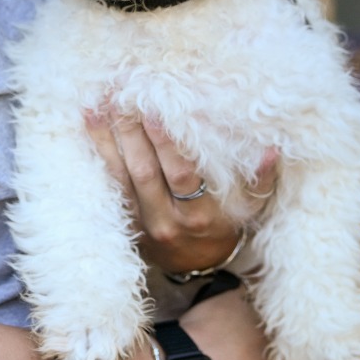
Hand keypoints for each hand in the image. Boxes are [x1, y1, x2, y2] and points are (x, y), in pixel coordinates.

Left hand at [83, 104, 276, 273]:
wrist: (197, 265)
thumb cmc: (226, 224)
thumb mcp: (250, 209)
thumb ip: (260, 181)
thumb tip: (270, 150)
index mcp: (202, 216)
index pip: (182, 176)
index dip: (168, 144)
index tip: (156, 109)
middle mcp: (168, 221)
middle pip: (145, 172)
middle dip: (133, 131)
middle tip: (124, 94)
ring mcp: (142, 222)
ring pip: (121, 175)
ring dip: (109, 136)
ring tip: (101, 101)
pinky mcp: (124, 220)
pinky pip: (108, 183)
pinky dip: (98, 150)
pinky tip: (89, 121)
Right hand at [180, 286, 307, 359]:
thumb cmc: (206, 332)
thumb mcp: (225, 298)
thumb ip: (245, 291)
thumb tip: (256, 275)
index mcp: (277, 331)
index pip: (302, 327)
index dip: (304, 328)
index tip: (303, 326)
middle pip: (312, 359)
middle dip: (309, 356)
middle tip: (301, 353)